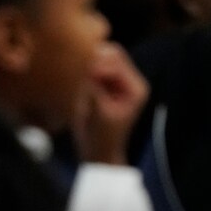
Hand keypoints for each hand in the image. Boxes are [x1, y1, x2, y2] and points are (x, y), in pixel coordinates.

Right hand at [74, 42, 149, 166]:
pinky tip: (75, 78)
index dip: (97, 62)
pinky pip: (97, 66)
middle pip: (112, 54)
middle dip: (93, 58)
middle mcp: (132, 81)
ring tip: (74, 74)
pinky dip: (86, 68)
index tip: (78, 70)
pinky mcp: (109, 83)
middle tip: (74, 67)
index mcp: (136, 88)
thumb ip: (94, 87)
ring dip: (89, 63)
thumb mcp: (97, 112)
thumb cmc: (99, 138)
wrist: (98, 156)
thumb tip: (86, 65)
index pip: (117, 61)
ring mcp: (121, 81)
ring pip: (103, 57)